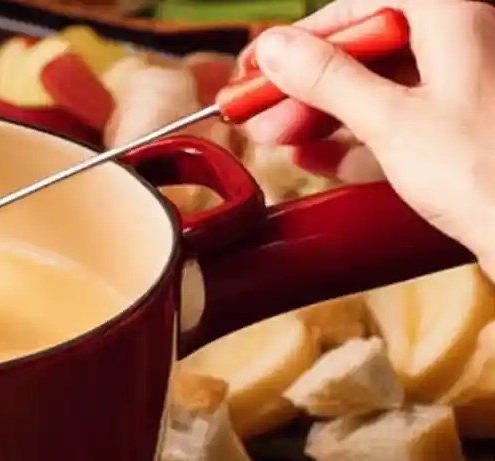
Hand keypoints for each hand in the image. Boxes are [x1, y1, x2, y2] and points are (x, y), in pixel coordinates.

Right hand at [243, 0, 494, 273]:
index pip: (362, 4)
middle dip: (305, 82)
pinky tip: (314, 158)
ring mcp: (464, 89)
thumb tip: (277, 49)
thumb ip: (328, 79)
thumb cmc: (489, 174)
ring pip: (378, 87)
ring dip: (321, 112)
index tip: (262, 64)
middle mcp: (463, 44)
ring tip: (274, 137)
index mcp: (453, 18)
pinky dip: (353, 139)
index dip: (304, 35)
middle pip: (366, 48)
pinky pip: (396, 123)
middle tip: (258, 109)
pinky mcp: (461, 132)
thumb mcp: (391, 122)